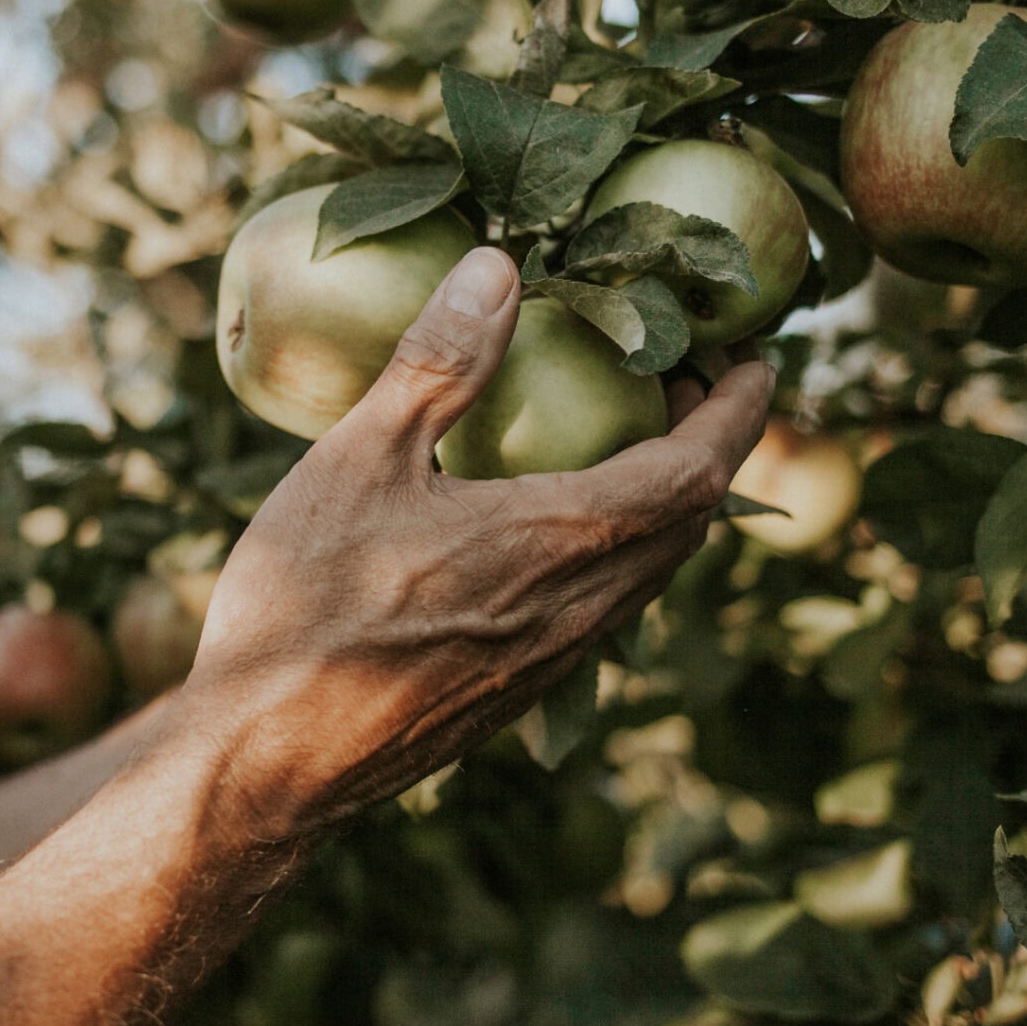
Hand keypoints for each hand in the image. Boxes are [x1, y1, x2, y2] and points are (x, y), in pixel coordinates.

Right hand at [180, 247, 774, 831]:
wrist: (269, 760)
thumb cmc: (306, 603)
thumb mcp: (359, 461)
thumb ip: (439, 364)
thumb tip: (499, 266)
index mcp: (559, 541)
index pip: (696, 468)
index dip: (738, 410)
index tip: (757, 359)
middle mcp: (580, 607)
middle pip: (691, 522)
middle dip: (709, 445)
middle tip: (685, 384)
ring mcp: (554, 659)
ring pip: (652, 570)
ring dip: (667, 500)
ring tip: (631, 440)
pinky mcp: (519, 691)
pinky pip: (606, 606)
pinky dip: (619, 548)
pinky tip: (559, 528)